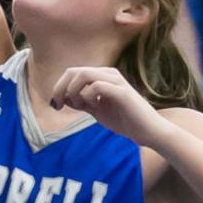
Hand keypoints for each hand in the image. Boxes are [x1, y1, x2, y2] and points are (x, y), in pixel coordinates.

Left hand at [48, 65, 167, 147]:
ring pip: (84, 74)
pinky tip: (91, 107)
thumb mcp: (97, 110)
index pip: (73, 72)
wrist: (148, 131)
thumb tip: (63, 98)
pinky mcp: (122, 92)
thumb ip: (82, 102)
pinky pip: (96, 86)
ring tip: (77, 106)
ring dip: (72, 91)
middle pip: (74, 71)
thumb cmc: (124, 120)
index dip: (59, 86)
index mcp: (102, 76)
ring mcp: (116, 81)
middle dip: (61, 88)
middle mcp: (109, 74)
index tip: (55, 105)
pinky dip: (87, 97)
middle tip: (57, 105)